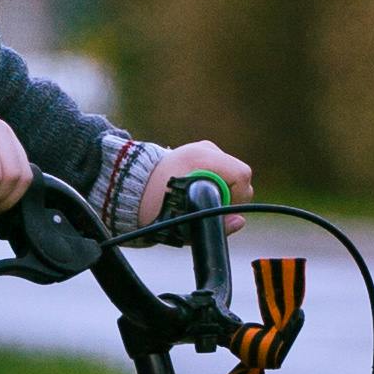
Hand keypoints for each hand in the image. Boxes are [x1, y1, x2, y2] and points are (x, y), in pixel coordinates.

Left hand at [133, 139, 255, 223]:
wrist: (132, 188)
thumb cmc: (154, 204)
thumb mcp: (183, 221)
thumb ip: (215, 224)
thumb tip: (239, 222)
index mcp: (201, 158)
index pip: (241, 175)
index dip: (237, 198)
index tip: (219, 210)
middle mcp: (205, 149)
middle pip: (239, 175)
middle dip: (230, 196)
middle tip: (207, 208)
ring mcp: (204, 149)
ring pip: (231, 174)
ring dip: (222, 191)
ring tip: (198, 200)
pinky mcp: (201, 153)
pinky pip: (221, 172)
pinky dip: (215, 184)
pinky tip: (197, 191)